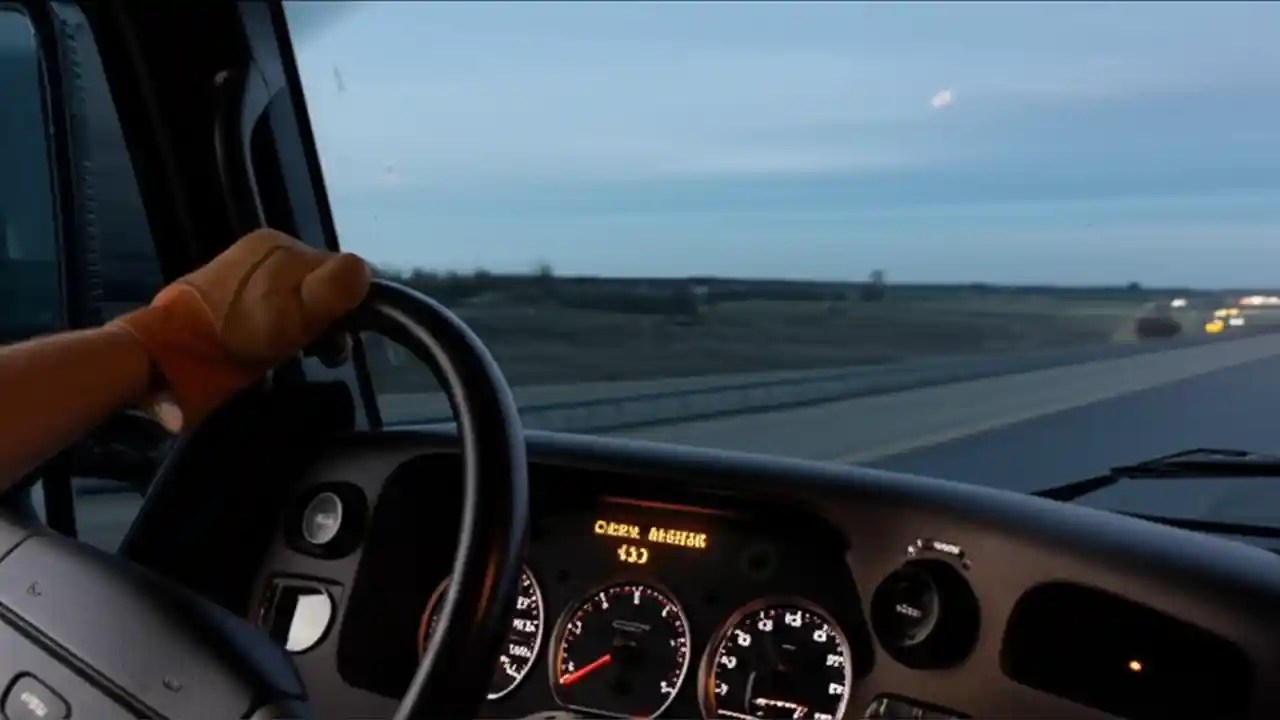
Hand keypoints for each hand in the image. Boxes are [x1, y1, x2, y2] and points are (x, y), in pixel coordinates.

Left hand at [112, 229, 370, 431]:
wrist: (170, 352)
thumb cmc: (238, 333)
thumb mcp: (294, 315)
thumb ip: (331, 289)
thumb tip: (365, 268)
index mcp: (280, 244)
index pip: (337, 270)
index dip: (346, 306)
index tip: (338, 340)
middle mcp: (264, 247)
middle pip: (317, 281)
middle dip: (325, 316)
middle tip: (318, 352)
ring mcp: (244, 267)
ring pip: (296, 293)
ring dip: (304, 323)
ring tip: (294, 351)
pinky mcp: (229, 290)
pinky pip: (272, 302)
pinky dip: (280, 324)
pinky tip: (270, 343)